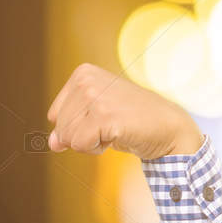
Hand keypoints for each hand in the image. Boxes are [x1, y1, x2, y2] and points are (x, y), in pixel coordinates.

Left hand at [46, 63, 202, 159]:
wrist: (169, 127)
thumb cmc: (133, 121)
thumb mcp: (95, 117)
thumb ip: (69, 126)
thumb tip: (52, 143)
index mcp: (83, 73)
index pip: (55, 115)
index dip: (77, 127)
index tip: (104, 118)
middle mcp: (86, 80)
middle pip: (60, 127)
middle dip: (83, 136)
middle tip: (112, 126)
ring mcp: (95, 96)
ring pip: (67, 138)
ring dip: (90, 143)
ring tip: (115, 129)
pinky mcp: (103, 116)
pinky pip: (80, 145)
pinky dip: (97, 149)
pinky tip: (117, 136)